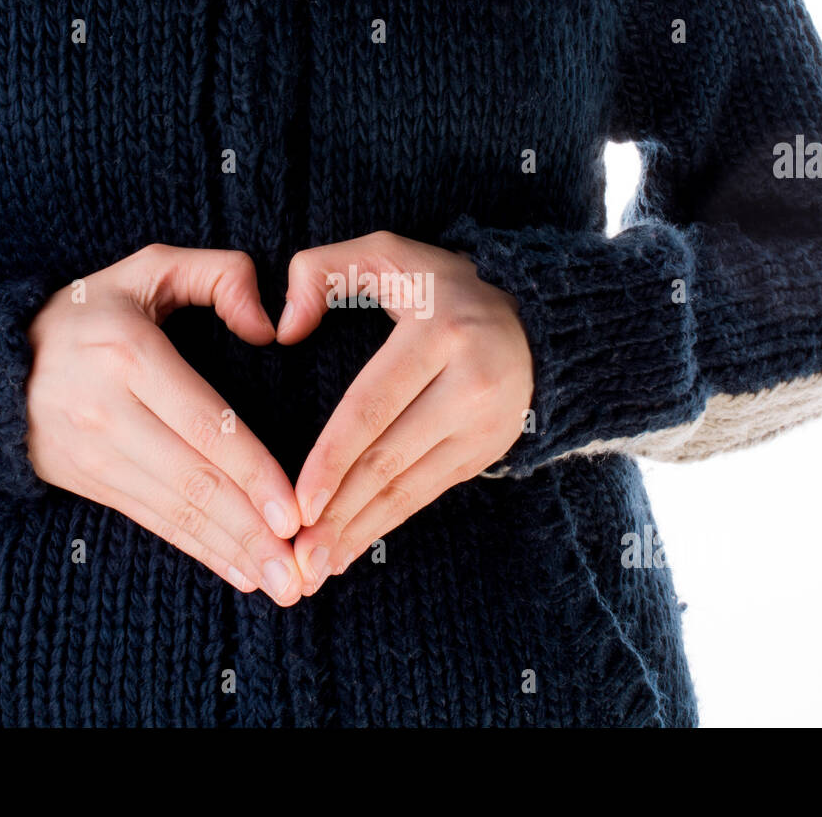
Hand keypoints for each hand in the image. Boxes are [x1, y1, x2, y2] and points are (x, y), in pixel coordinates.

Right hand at [25, 244, 306, 605]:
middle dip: (250, 530)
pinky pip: (154, 521)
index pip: (203, 423)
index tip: (293, 511)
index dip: (250, 471)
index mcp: (129, 354)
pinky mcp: (90, 482)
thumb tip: (268, 326)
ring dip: (231, 551)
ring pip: (175, 510)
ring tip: (282, 585)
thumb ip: (219, 274)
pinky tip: (240, 572)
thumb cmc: (93, 312)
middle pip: (192, 479)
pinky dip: (199, 550)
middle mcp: (107, 410)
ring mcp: (93, 453)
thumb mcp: (148, 267)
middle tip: (300, 570)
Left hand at [276, 231, 533, 593]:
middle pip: (391, 459)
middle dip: (340, 512)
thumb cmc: (440, 286)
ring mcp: (486, 424)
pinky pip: (428, 493)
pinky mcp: (488, 451)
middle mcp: (471, 384)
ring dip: (360, 531)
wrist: (537, 320)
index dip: (334, 458)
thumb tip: (284, 329)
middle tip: (297, 556)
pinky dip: (386, 524)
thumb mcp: (387, 253)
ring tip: (316, 567)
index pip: (375, 406)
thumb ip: (323, 271)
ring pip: (410, 487)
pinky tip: (351, 548)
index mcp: (440, 332)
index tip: (298, 503)